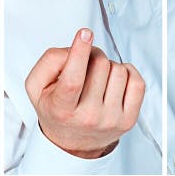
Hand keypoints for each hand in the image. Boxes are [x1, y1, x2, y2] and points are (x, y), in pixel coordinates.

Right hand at [24, 28, 145, 158]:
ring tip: (98, 77)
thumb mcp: (37, 85)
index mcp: (62, 109)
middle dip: (93, 55)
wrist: (72, 142)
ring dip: (108, 66)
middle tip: (85, 64)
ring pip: (119, 70)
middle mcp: (88, 117)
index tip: (84, 33)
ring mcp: (111, 120)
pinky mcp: (129, 120)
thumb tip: (76, 48)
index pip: (73, 80)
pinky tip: (114, 80)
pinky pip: (137, 82)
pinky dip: (127, 73)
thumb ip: (50, 61)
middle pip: (100, 65)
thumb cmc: (55, 108)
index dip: (79, 53)